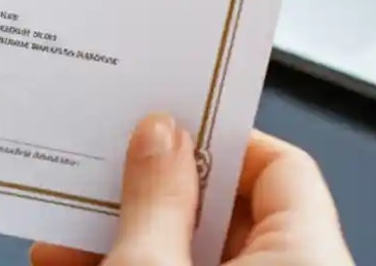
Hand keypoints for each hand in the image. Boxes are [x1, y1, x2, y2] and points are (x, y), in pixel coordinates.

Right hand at [29, 114, 353, 264]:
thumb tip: (158, 134)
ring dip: (130, 235)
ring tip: (65, 231)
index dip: (217, 136)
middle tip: (102, 172)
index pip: (281, 164)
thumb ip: (154, 197)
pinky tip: (72, 262)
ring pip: (201, 255)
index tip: (161, 124)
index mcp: (311, 257)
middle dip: (152, 191)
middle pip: (232, 211)